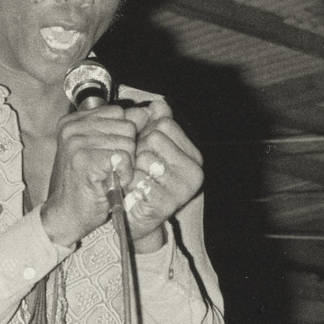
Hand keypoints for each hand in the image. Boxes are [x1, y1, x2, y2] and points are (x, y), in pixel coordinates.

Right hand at [40, 104, 138, 248]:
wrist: (68, 215)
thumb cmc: (87, 185)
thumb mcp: (105, 150)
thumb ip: (122, 129)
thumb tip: (146, 112)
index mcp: (74, 121)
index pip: (118, 112)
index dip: (124, 135)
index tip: (110, 156)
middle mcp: (72, 128)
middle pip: (126, 126)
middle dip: (127, 151)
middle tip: (110, 169)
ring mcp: (76, 142)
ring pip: (128, 142)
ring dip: (126, 165)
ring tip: (109, 177)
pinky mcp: (84, 159)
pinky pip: (124, 157)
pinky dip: (124, 174)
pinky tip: (110, 183)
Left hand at [120, 100, 203, 247]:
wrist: (136, 219)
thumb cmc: (143, 182)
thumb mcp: (151, 149)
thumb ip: (157, 125)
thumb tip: (159, 104)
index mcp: (194, 156)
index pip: (165, 124)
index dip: (147, 134)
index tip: (146, 150)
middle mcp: (194, 172)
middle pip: (154, 137)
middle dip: (139, 150)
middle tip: (139, 168)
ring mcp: (182, 189)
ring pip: (144, 156)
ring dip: (132, 167)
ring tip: (136, 180)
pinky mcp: (165, 203)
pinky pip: (137, 177)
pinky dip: (129, 182)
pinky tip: (133, 191)